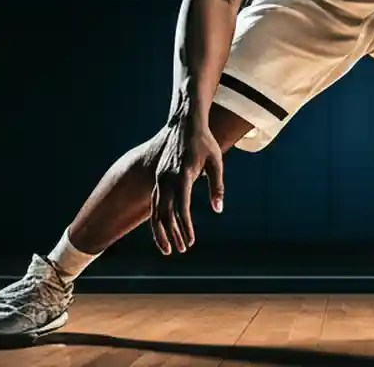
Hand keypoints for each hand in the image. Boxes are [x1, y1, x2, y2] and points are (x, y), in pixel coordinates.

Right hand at [150, 94, 224, 255]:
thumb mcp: (216, 162)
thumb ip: (217, 186)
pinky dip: (158, 218)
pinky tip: (162, 230)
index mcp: (182, 175)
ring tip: (168, 248)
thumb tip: (218, 210)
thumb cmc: (204, 142)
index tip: (190, 242)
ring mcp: (160, 178)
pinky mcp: (158, 177)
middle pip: (164, 214)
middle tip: (180, 251)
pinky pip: (155, 202)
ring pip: (156, 210)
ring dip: (161, 231)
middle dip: (171, 235)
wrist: (184, 123)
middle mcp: (167, 178)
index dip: (186, 227)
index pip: (182, 208)